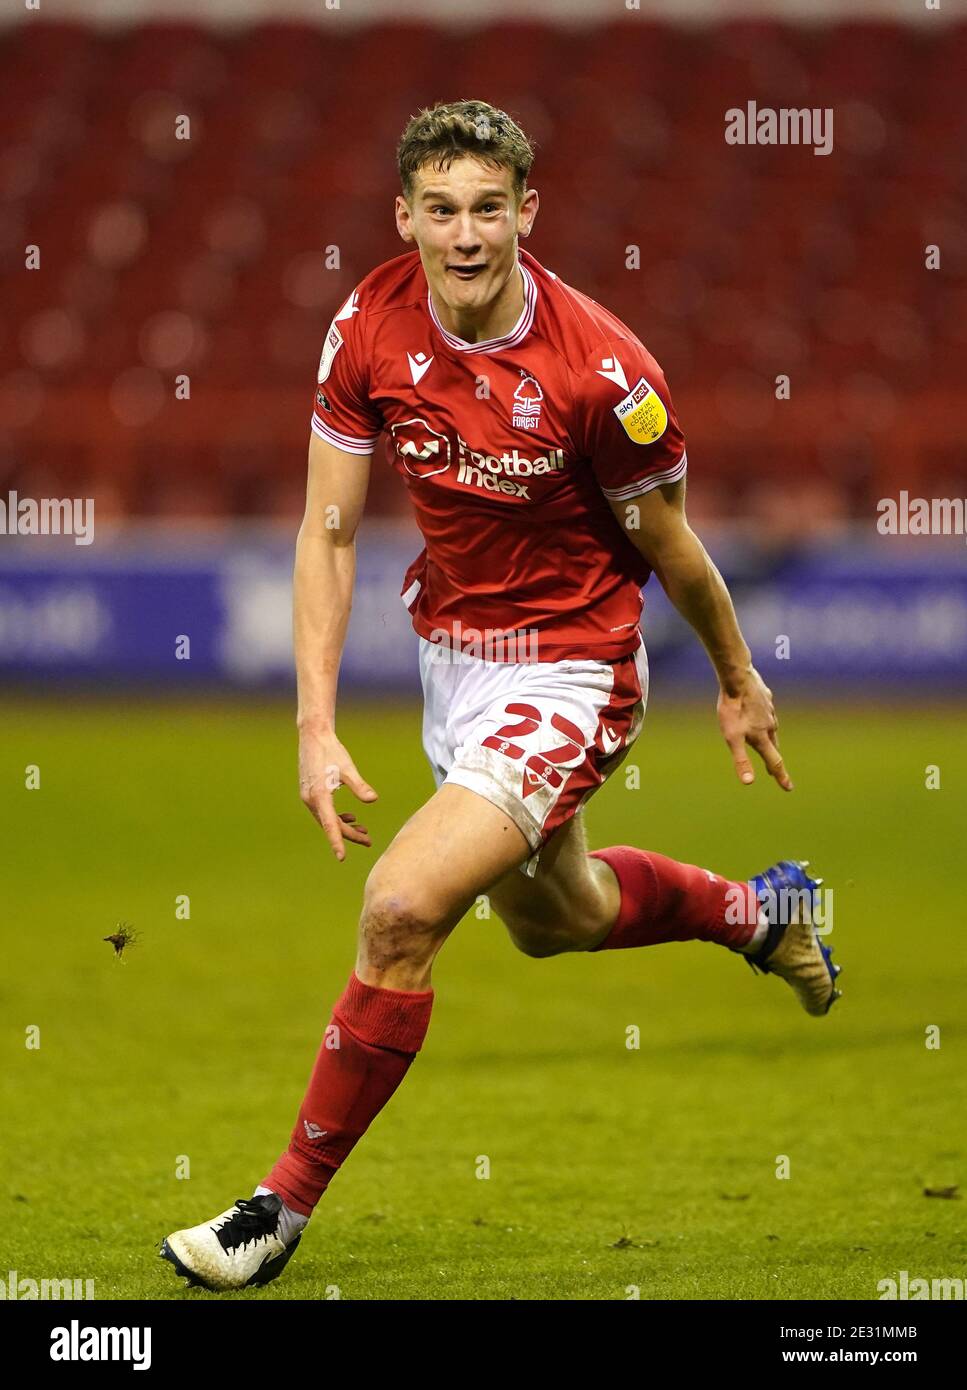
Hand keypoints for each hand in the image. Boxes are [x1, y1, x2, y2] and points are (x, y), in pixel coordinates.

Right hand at [298, 729, 377, 859]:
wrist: (313, 737)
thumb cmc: (331, 751)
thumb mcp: (348, 768)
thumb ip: (360, 786)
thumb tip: (373, 800)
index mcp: (320, 796)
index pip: (329, 825)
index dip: (336, 842)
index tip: (341, 857)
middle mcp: (311, 800)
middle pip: (331, 825)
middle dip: (350, 834)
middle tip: (369, 840)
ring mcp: (309, 798)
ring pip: (327, 820)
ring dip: (345, 826)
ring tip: (364, 830)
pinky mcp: (310, 793)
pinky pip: (324, 812)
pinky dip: (337, 817)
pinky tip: (351, 816)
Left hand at [716, 670, 792, 791]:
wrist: (738, 678)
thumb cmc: (733, 709)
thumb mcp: (732, 738)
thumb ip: (741, 760)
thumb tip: (749, 782)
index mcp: (762, 737)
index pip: (774, 762)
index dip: (781, 777)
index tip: (788, 788)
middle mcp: (770, 725)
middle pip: (774, 746)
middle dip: (773, 759)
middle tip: (774, 771)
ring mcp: (769, 710)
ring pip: (771, 728)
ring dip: (770, 739)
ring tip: (767, 743)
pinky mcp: (766, 697)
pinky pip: (767, 711)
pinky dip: (765, 718)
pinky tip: (760, 714)